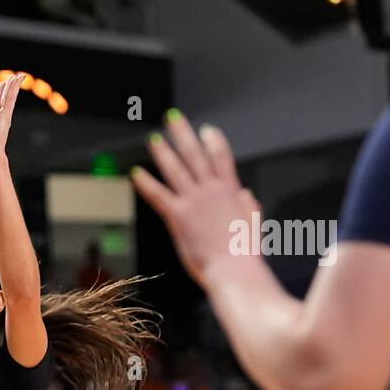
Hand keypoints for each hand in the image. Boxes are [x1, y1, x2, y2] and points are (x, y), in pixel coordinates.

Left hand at [0, 72, 24, 162]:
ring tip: (19, 76)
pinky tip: (16, 81)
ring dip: (14, 85)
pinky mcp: (6, 114)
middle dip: (10, 86)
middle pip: (6, 97)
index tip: (4, 82)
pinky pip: (9, 99)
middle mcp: (2, 115)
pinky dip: (13, 89)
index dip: (0, 91)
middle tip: (15, 76)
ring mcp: (5, 114)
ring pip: (10, 96)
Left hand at [132, 111, 262, 289]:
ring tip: (153, 139)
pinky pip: (158, 194)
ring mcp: (194, 201)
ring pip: (175, 169)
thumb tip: (245, 194)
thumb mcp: (253, 223)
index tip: (207, 129)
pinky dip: (146, 183)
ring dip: (163, 152)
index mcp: (231, 191)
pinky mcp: (178, 216)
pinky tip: (135, 173)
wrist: (235, 270)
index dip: (214, 141)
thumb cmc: (244, 253)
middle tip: (173, 119)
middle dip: (183, 134)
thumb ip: (249, 205)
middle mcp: (211, 190)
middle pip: (195, 154)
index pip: (222, 158)